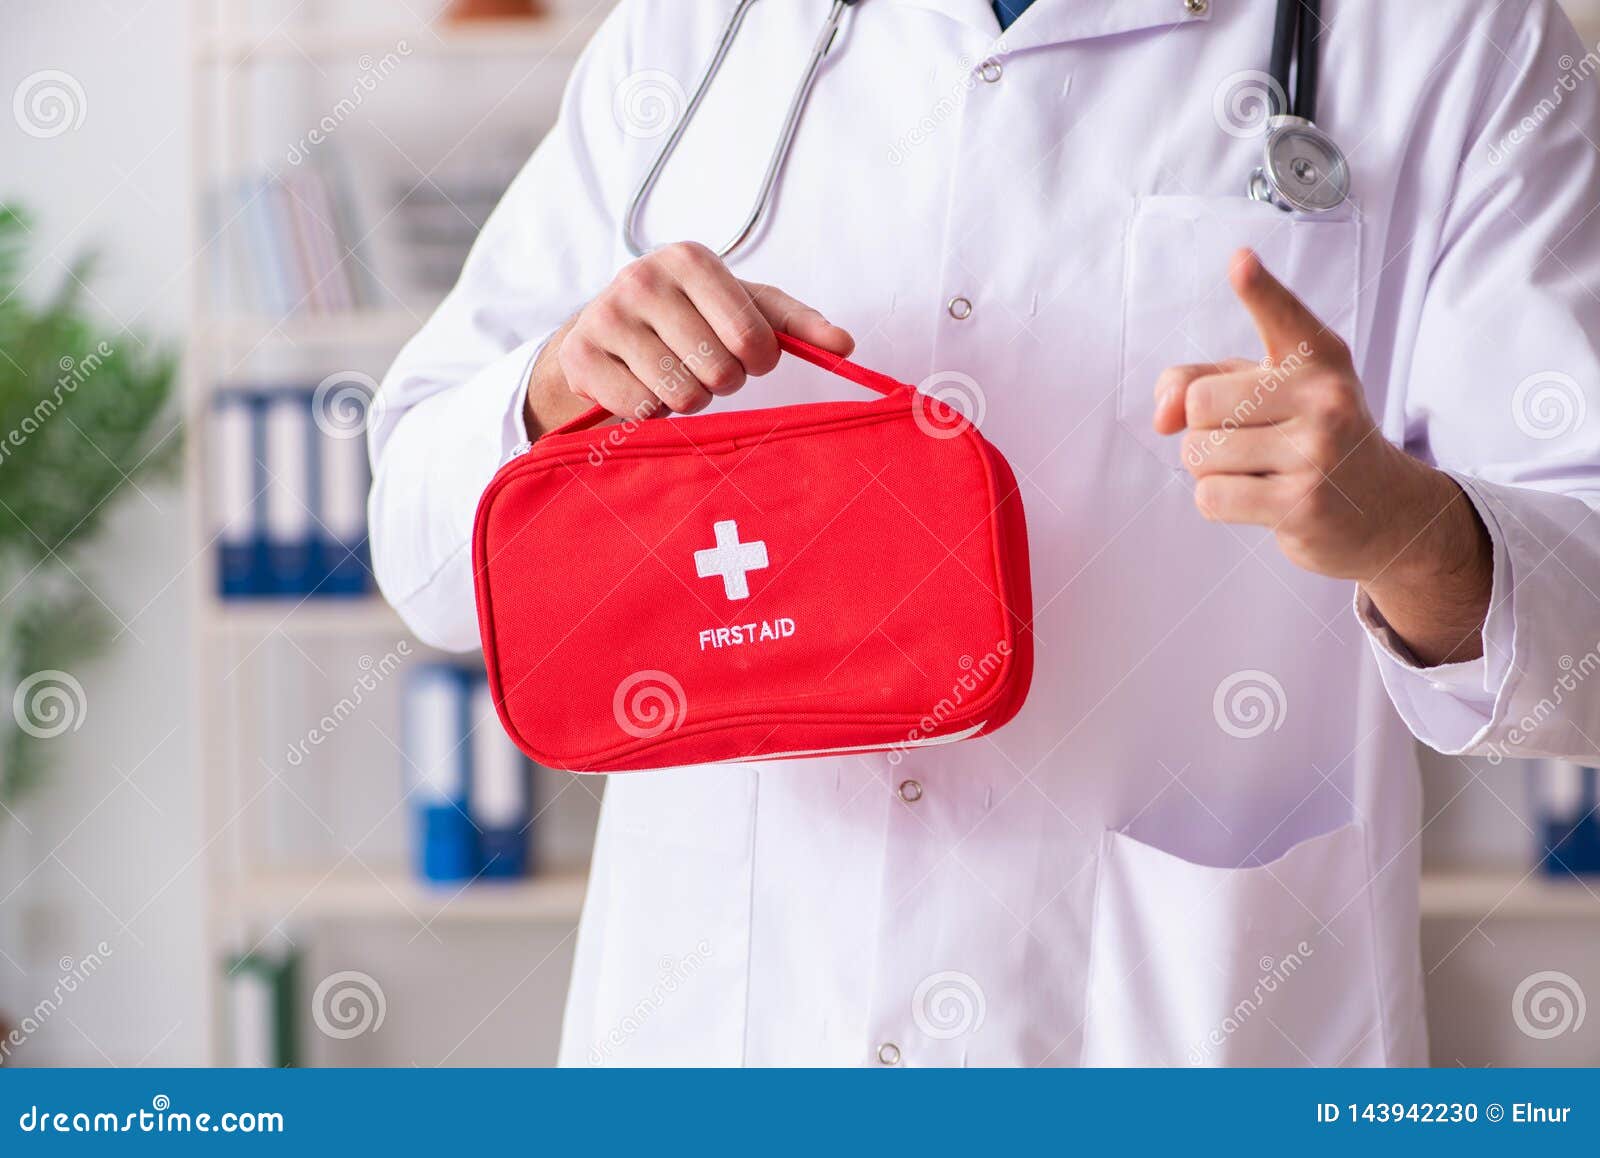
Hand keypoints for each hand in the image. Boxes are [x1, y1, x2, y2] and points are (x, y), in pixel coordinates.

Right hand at [524, 241, 853, 436]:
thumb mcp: (743, 308)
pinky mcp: (580, 355)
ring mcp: (606, 315)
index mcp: (691, 259)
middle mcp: (644, 278)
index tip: (745, 355)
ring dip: (689, 399)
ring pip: (681, 394)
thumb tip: (845, 346)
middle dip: (722, 382)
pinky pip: (641, 409)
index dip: (759, 361)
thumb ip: (797, 325)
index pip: (753, 337)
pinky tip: (642, 386)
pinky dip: (652, 412)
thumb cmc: (687, 318)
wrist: (603, 331)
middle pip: (719, 370)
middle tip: (703, 367)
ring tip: (674, 376)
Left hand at [1153, 248, 1491, 665]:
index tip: (1240, 261)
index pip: (1281, 316)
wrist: (1383, 512)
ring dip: (1212, 470)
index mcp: (1317, 358)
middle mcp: (1324, 396)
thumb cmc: (1308, 440)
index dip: (1257, 289)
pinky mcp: (1302, 503)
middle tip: (1251, 441)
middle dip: (1204, 430)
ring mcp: (1317, 450)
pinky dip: (1219, 502)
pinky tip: (1261, 499)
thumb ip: (1196, 383)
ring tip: (1261, 470)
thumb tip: (1161, 417)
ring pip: (1198, 453)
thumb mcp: (1264, 395)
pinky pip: (1210, 497)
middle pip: (1199, 405)